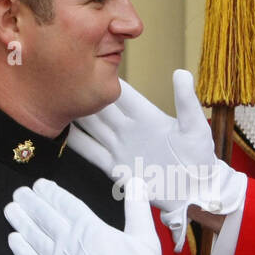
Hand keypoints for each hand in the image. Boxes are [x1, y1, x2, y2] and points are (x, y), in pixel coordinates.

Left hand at [5, 177, 172, 254]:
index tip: (40, 185)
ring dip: (21, 221)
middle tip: (19, 193)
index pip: (64, 203)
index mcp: (90, 227)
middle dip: (31, 202)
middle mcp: (70, 242)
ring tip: (10, 209)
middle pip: (45, 217)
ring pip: (34, 237)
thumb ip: (137, 206)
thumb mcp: (144, 234)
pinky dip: (21, 251)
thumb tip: (136, 182)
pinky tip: (13, 240)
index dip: (50, 192)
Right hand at [69, 70, 247, 250]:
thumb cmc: (200, 159)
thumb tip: (181, 72)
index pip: (121, 93)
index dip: (105, 79)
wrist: (195, 193)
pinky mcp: (116, 168)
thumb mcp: (196, 128)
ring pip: (92, 127)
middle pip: (100, 107)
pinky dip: (76, 144)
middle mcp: (130, 129)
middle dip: (83, 95)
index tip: (87, 62)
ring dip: (75, 117)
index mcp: (147, 116)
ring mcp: (121, 148)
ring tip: (55, 103)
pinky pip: (92, 153)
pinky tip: (59, 133)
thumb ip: (187, 102)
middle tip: (62, 80)